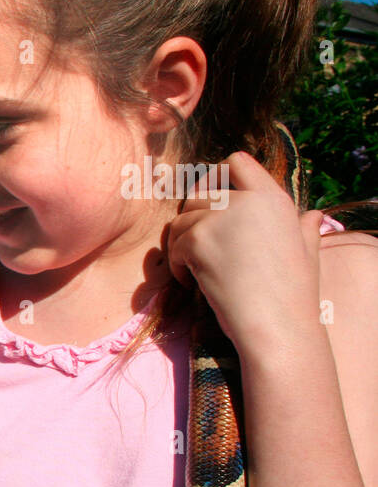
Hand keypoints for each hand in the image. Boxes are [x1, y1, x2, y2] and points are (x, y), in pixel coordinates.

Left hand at [165, 152, 324, 354]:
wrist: (277, 325)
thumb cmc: (292, 295)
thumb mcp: (307, 252)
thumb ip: (303, 228)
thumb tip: (312, 216)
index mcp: (273, 198)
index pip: (236, 161)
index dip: (217, 176)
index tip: (210, 202)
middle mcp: (248, 200)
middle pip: (200, 193)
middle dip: (193, 219)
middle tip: (198, 248)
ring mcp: (222, 217)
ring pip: (181, 220)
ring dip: (181, 245)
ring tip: (197, 270)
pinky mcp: (199, 239)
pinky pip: (174, 244)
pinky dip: (177, 264)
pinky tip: (192, 283)